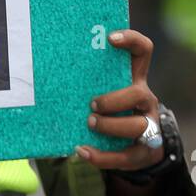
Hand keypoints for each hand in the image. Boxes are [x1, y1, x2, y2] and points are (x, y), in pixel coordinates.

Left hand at [75, 29, 163, 171]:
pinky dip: (102, 156)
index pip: (142, 51)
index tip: (109, 38)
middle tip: (91, 104)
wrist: (134, 145)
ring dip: (110, 126)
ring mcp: (148, 125)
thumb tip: (47, 71)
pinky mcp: (144, 151)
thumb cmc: (109, 109)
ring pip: (137, 125)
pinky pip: (125, 157)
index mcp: (135, 78)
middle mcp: (145, 99)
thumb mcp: (104, 89)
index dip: (131, 40)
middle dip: (114, 100)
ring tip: (89, 124)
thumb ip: (88, 80)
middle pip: (138, 94)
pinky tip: (82, 151)